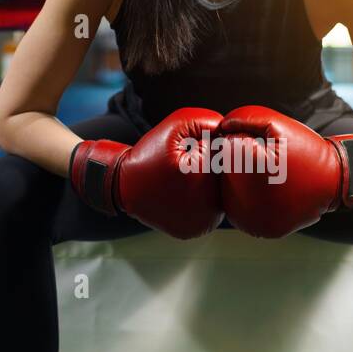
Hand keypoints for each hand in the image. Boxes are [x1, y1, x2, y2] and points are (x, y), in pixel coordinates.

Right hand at [69, 107, 224, 238]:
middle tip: (185, 164)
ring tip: (183, 178)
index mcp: (206, 178)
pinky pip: (209, 208)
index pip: (227, 153)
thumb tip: (230, 130)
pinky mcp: (196, 229)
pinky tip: (184, 192)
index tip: (187, 149)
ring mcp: (204, 223)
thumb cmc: (149, 154)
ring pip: (220, 194)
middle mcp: (209, 207)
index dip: (209, 145)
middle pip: (226, 177)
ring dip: (209, 183)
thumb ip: (208, 121)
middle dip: (211, 165)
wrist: (122, 185)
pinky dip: (201, 199)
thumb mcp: (176, 125)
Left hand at [216, 105, 352, 237]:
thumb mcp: (277, 125)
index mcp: (251, 171)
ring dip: (241, 183)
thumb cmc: (306, 149)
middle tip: (268, 160)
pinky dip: (251, 200)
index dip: (242, 140)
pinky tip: (268, 191)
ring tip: (269, 175)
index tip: (262, 143)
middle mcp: (250, 202)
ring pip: (231, 195)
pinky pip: (244, 211)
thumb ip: (244, 118)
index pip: (226, 150)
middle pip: (225, 175)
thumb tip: (220, 127)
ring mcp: (256, 222)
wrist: (337, 181)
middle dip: (240, 163)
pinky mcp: (262, 231)